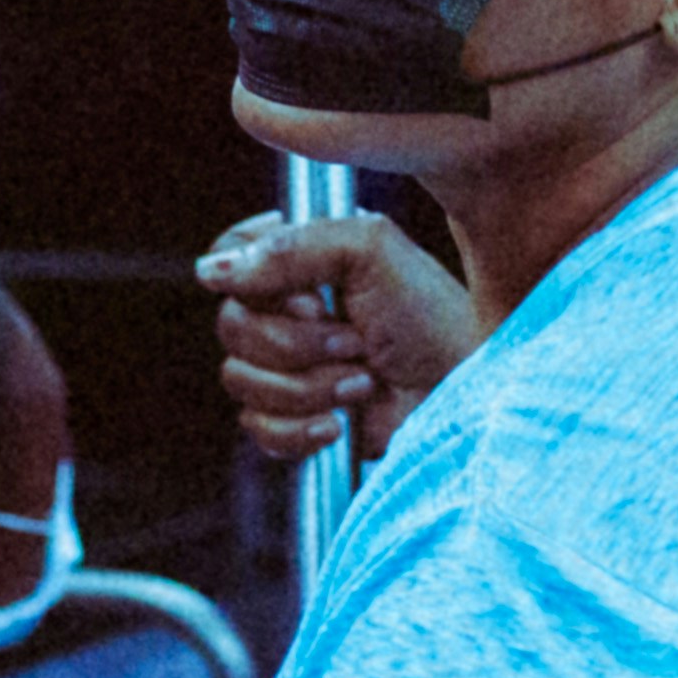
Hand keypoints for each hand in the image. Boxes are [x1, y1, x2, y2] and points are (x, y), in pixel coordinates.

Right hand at [199, 211, 473, 465]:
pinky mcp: (295, 421)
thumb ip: (292, 248)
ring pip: (239, 379)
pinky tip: (341, 424)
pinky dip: (299, 429)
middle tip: (354, 342)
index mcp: (302, 258)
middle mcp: (288, 310)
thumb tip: (210, 270)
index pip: (231, 252)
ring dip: (307, 386)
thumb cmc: (432, 318)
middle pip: (231, 325)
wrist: (466, 398)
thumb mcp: (371, 252)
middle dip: (295, 342)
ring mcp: (289, 369)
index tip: (307, 290)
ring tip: (363, 382)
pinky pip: (256, 428)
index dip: (252, 275)